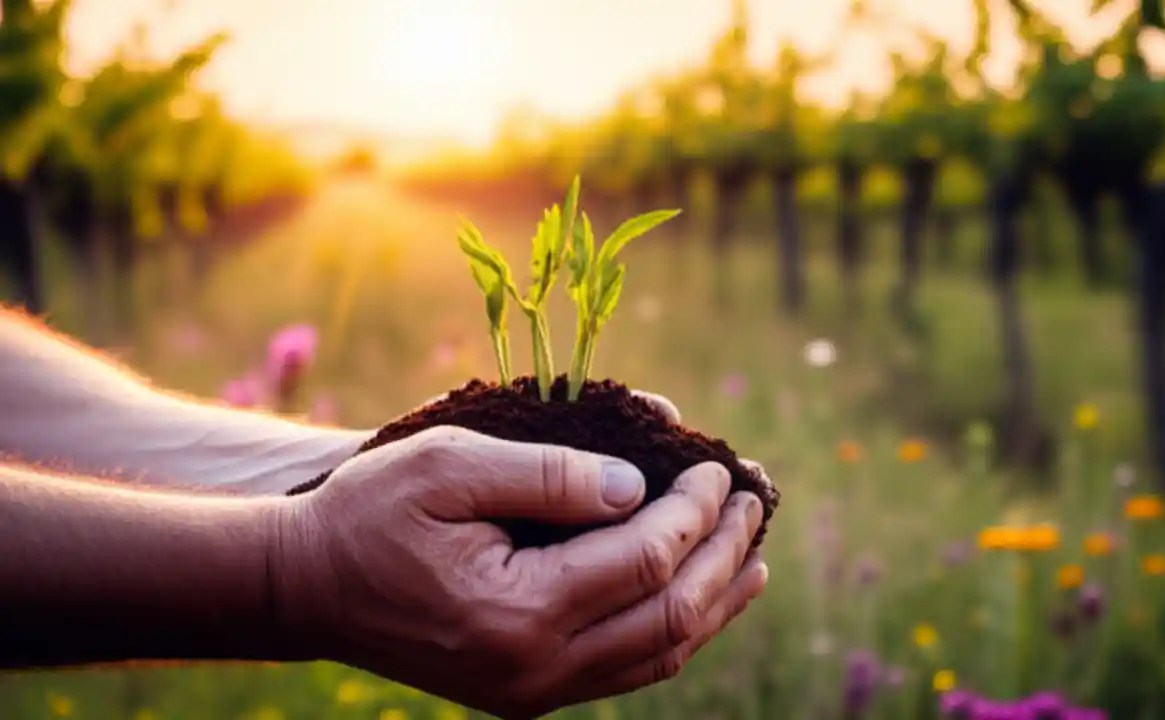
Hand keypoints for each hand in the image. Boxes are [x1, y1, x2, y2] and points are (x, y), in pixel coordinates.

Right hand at [272, 425, 767, 718]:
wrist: (307, 586)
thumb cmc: (370, 513)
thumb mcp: (448, 467)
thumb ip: (549, 475)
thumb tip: (636, 486)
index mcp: (517, 610)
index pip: (646, 558)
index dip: (696, 509)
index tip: (718, 465)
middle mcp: (534, 668)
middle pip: (670, 616)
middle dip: (723, 554)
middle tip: (755, 502)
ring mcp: (532, 690)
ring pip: (658, 656)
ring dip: (715, 602)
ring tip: (753, 556)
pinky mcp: (527, 691)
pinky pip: (626, 669)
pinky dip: (674, 631)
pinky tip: (698, 598)